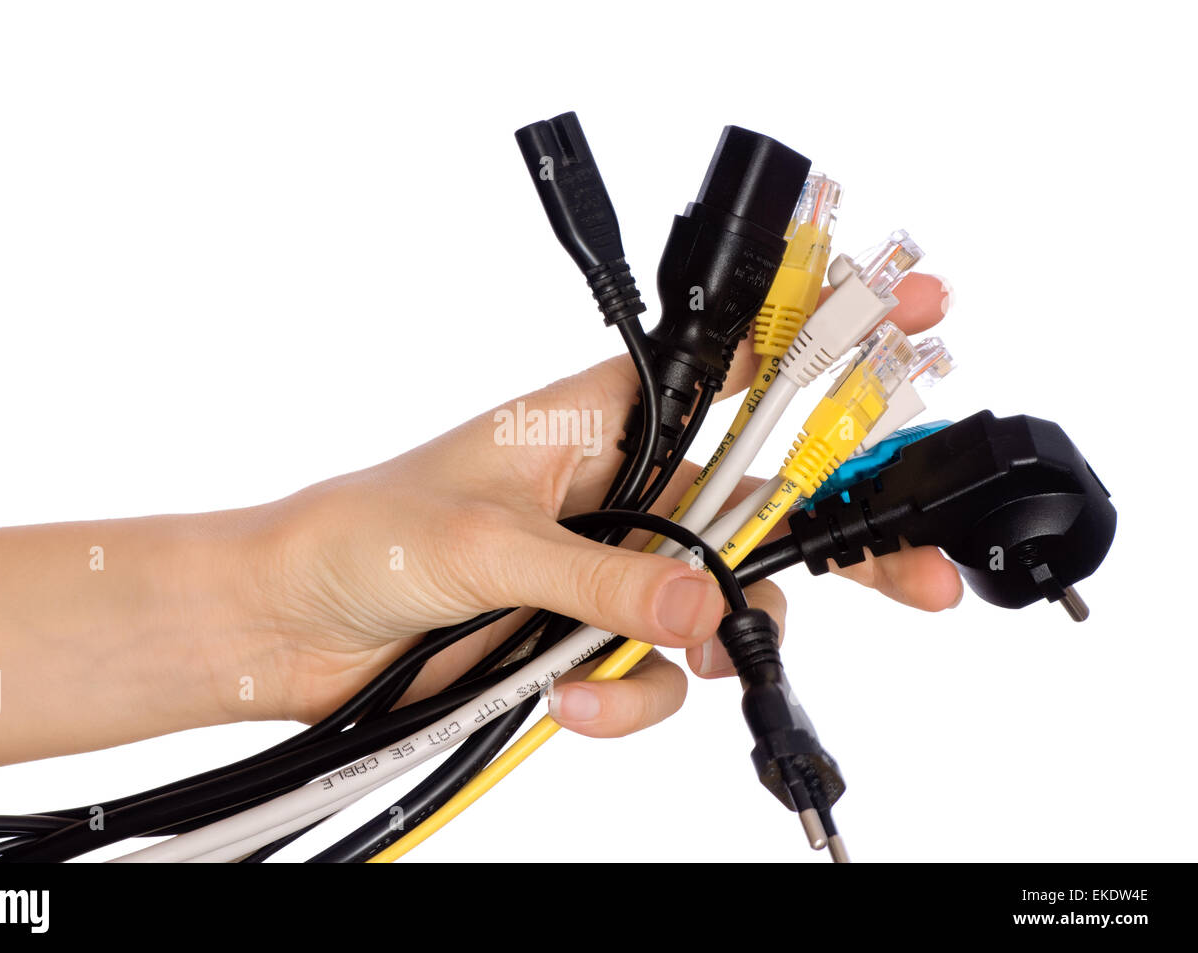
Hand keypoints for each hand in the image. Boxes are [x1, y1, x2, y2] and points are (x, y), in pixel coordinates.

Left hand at [243, 273, 960, 734]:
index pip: (733, 378)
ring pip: (716, 610)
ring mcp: (612, 567)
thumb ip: (605, 583)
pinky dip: (626, 700)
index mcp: (599, 420)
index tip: (915, 330)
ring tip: (612, 677)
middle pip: (757, 509)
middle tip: (916, 580)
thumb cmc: (362, 537)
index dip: (825, 358)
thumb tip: (703, 609)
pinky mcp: (592, 634)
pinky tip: (567, 703)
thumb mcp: (486, 547)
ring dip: (691, 654)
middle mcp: (621, 490)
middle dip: (826, 548)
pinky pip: (657, 674)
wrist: (293, 627)